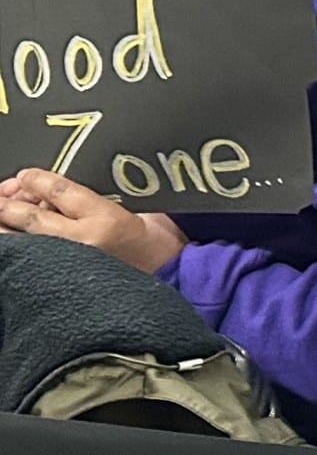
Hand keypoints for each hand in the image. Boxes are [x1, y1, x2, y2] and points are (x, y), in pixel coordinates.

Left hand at [0, 169, 187, 272]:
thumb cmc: (147, 238)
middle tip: (2, 195)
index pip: (61, 192)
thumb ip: (86, 199)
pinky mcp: (60, 279)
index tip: (25, 175)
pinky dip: (17, 247)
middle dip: (8, 204)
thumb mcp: (126, 207)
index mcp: (107, 218)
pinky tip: (14, 241)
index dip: (37, 180)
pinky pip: (29, 259)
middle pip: (31, 217)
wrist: (162, 274)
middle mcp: (84, 241)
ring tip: (3, 215)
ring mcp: (69, 263)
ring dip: (6, 226)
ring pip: (22, 241)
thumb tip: (43, 191)